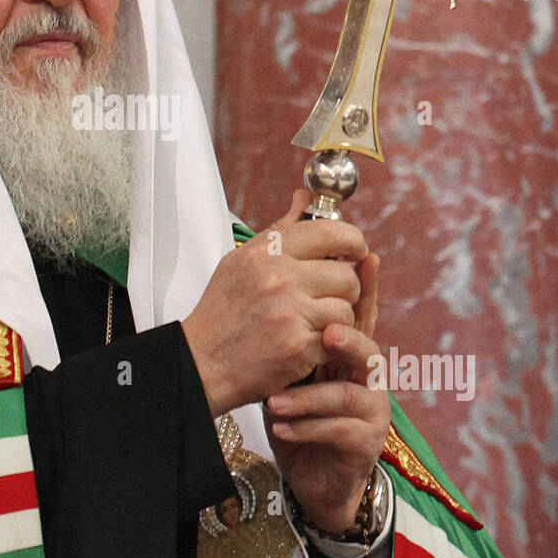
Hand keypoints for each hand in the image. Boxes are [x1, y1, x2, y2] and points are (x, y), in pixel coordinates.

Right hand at [181, 188, 368, 418]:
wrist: (202, 360)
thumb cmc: (222, 310)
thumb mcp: (241, 260)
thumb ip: (280, 229)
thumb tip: (305, 197)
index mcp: (267, 252)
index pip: (330, 232)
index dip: (352, 241)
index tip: (355, 251)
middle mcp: (280, 278)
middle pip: (346, 275)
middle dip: (345, 287)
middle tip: (331, 295)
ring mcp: (291, 313)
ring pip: (346, 308)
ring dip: (337, 318)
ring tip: (316, 322)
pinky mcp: (299, 346)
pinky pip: (338, 338)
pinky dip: (328, 343)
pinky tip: (308, 343)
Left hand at [264, 263, 389, 532]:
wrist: (310, 472)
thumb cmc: (298, 412)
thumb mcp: (289, 366)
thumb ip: (290, 326)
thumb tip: (277, 269)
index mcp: (350, 354)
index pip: (361, 315)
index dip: (368, 287)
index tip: (367, 257)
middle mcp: (368, 378)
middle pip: (367, 350)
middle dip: (348, 341)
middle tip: (325, 334)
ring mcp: (372, 410)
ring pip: (348, 394)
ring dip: (308, 398)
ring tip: (275, 402)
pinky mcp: (366, 442)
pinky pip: (340, 430)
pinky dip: (307, 428)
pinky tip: (280, 428)